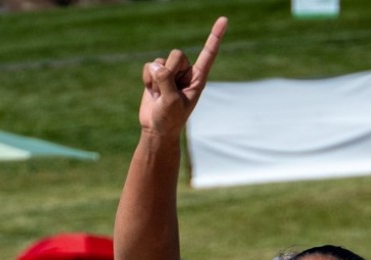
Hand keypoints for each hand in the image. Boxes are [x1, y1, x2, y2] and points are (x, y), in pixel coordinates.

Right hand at [138, 18, 225, 138]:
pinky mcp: (156, 75)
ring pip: (161, 60)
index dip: (215, 36)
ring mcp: (170, 73)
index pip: (209, 53)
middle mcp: (186, 72)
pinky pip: (149, 66)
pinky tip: (151, 91)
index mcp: (198, 78)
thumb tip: (155, 65)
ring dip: (156, 78)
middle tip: (167, 91)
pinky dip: (147, 79)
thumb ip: (165, 80)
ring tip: (160, 94)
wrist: (156, 129)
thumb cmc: (170, 119)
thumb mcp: (171, 101)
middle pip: (177, 55)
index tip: (224, 19)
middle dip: (169, 70)